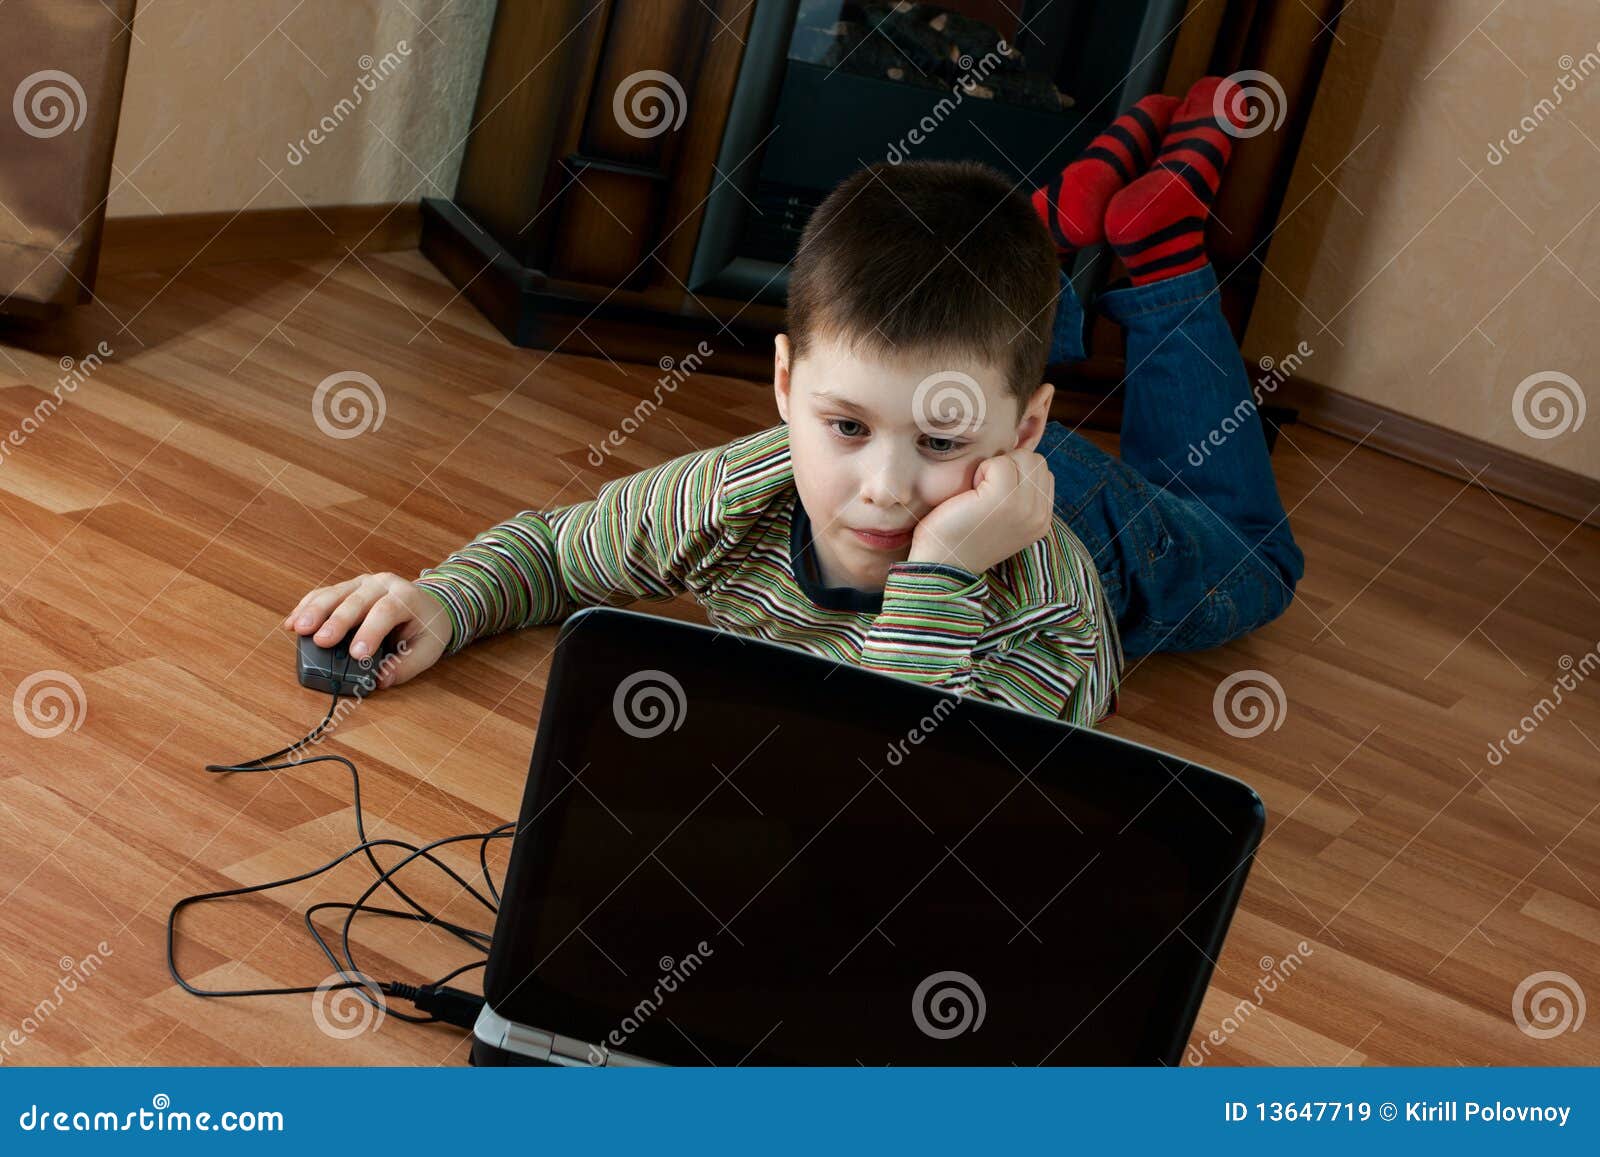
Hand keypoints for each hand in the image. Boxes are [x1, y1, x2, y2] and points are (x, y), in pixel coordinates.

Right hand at [281, 572, 451, 688]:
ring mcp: (363, 583)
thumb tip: (382, 681)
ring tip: (298, 629)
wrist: (429, 606)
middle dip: (336, 620)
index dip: (370, 632)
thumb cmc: (427, 628)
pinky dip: (307, 607)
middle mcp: (383, 584)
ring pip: (335, 593)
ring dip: (314, 611)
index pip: (386, 611)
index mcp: (407, 597)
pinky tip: (293, 622)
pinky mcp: (348, 587)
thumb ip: (406, 666)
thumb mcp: (428, 650)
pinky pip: (324, 594)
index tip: (357, 654)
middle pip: (357, 600)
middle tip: (320, 640)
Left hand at [907, 450, 1054, 574]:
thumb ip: (1018, 491)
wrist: (939, 565)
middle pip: (1035, 460)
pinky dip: (981, 471)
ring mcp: (1025, 509)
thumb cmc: (961, 534)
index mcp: (1042, 520)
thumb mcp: (1001, 515)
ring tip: (978, 494)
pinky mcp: (1004, 501)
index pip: (1042, 471)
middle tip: (982, 492)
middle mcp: (1040, 516)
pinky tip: (969, 494)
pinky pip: (1000, 463)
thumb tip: (1018, 452)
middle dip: (1008, 465)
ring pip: (1022, 457)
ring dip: (995, 467)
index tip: (990, 495)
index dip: (1014, 472)